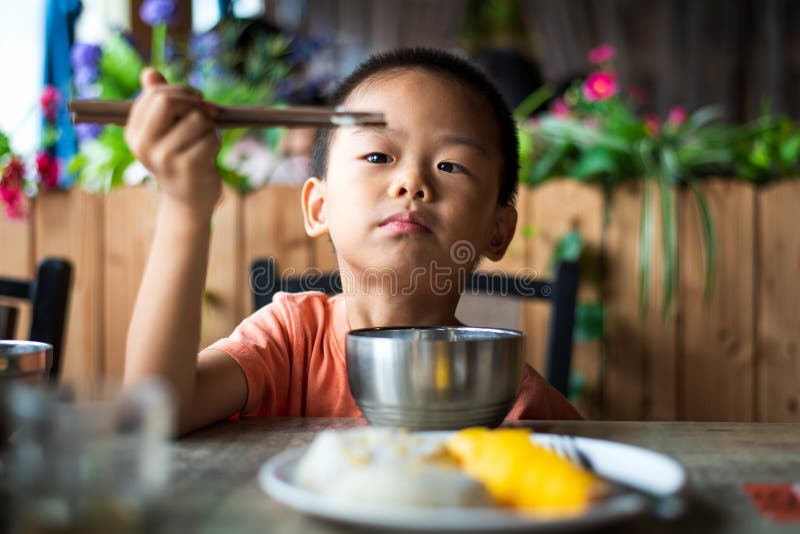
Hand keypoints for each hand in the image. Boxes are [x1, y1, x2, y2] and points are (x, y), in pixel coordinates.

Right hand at [125, 68, 221, 215]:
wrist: (190, 200)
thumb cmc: (181, 158)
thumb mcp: (167, 130)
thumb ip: (158, 101)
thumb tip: (150, 72)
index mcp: (134, 133)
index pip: (155, 94)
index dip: (181, 91)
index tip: (197, 100)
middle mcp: (144, 145)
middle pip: (169, 101)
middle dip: (195, 102)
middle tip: (209, 111)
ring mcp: (164, 158)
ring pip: (197, 119)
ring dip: (210, 126)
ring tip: (206, 141)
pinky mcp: (187, 168)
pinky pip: (210, 138)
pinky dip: (216, 142)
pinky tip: (211, 156)